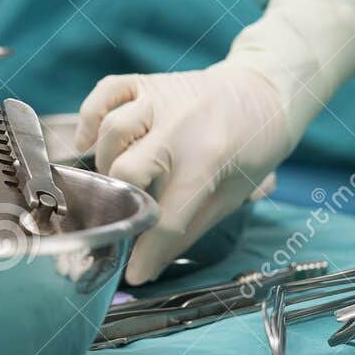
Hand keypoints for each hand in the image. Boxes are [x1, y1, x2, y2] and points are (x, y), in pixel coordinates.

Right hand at [76, 63, 295, 283]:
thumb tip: (148, 265)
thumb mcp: (233, 196)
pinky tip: (92, 143)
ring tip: (120, 179)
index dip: (147, 252)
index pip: (166, 215)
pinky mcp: (146, 83)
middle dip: (121, 202)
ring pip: (111, 131)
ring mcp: (160, 98)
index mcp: (208, 157)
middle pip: (125, 171)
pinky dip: (90, 118)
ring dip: (106, 163)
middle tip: (130, 213)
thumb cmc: (252, 148)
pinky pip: (104, 94)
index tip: (134, 272)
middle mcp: (179, 124)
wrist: (264, 92)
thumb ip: (187, 230)